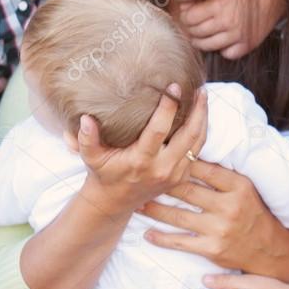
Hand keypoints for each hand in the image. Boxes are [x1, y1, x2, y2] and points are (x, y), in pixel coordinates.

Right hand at [77, 85, 207, 215]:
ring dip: (203, 118)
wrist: (115, 202)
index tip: (173, 86)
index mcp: (141, 161)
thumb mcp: (91, 157)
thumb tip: (86, 118)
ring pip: (198, 142)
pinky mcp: (182, 176)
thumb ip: (86, 139)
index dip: (169, 107)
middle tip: (198, 88)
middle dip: (197, 110)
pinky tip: (199, 115)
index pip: (160, 130)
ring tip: (202, 97)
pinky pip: (198, 151)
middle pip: (189, 135)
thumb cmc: (104, 174)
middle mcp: (162, 168)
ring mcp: (175, 174)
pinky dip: (201, 131)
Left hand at [140, 160, 288, 273]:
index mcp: (238, 186)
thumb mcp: (244, 189)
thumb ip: (220, 175)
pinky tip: (147, 233)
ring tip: (138, 202)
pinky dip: (162, 238)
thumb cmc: (251, 213)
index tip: (160, 155)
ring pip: (179, 217)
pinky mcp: (213, 249)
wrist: (269, 250)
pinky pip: (181, 242)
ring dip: (154, 210)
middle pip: (187, 191)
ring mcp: (220, 229)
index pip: (204, 169)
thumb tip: (189, 154)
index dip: (180, 161)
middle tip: (140, 177)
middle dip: (161, 184)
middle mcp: (229, 206)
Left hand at [173, 0, 285, 59]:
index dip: (185, 16)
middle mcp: (227, 23)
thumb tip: (183, 6)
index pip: (189, 18)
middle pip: (196, 32)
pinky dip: (222, 49)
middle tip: (191, 24)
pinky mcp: (248, 45)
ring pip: (207, 46)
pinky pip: (227, 54)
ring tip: (200, 35)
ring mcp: (238, 36)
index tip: (186, 14)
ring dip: (201, 41)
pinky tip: (222, 40)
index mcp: (219, 6)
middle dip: (190, 28)